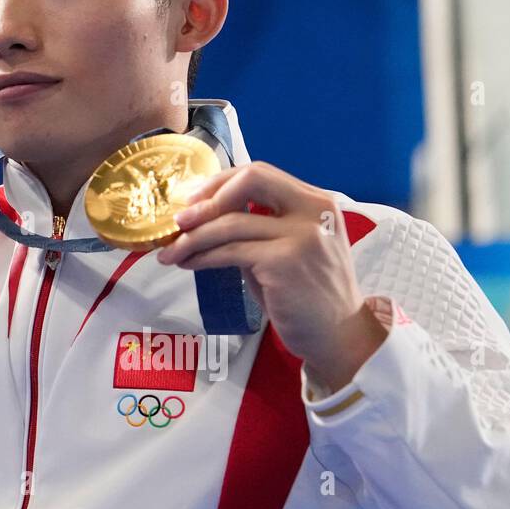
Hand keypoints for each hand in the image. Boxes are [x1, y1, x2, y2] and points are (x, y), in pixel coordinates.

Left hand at [155, 161, 387, 392]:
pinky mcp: (285, 262)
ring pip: (231, 222)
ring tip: (170, 251)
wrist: (338, 336)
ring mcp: (302, 235)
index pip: (260, 172)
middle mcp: (313, 210)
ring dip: (192, 237)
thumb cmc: (307, 293)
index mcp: (315, 201)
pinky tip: (188, 263)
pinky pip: (230, 251)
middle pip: (249, 180)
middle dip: (207, 198)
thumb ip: (257, 225)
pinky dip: (202, 256)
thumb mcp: (288, 247)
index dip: (220, 182)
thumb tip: (201, 215)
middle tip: (179, 219)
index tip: (192, 200)